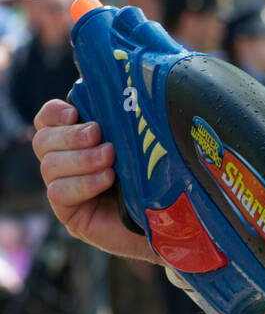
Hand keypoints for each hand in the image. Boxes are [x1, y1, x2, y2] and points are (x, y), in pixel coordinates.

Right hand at [31, 99, 158, 262]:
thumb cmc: (159, 174)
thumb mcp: (141, 141)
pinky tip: (107, 179)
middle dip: (71, 135)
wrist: (172, 218)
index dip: (54, 113)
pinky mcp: (70, 213)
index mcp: (77, 139)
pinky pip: (59, 193)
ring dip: (81, 159)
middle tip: (99, 134)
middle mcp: (65, 162)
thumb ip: (125, 121)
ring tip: (110, 158)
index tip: (75, 112)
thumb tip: (123, 96)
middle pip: (43, 140)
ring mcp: (65, 188)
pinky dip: (83, 183)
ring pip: (49, 166)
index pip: (47, 120)